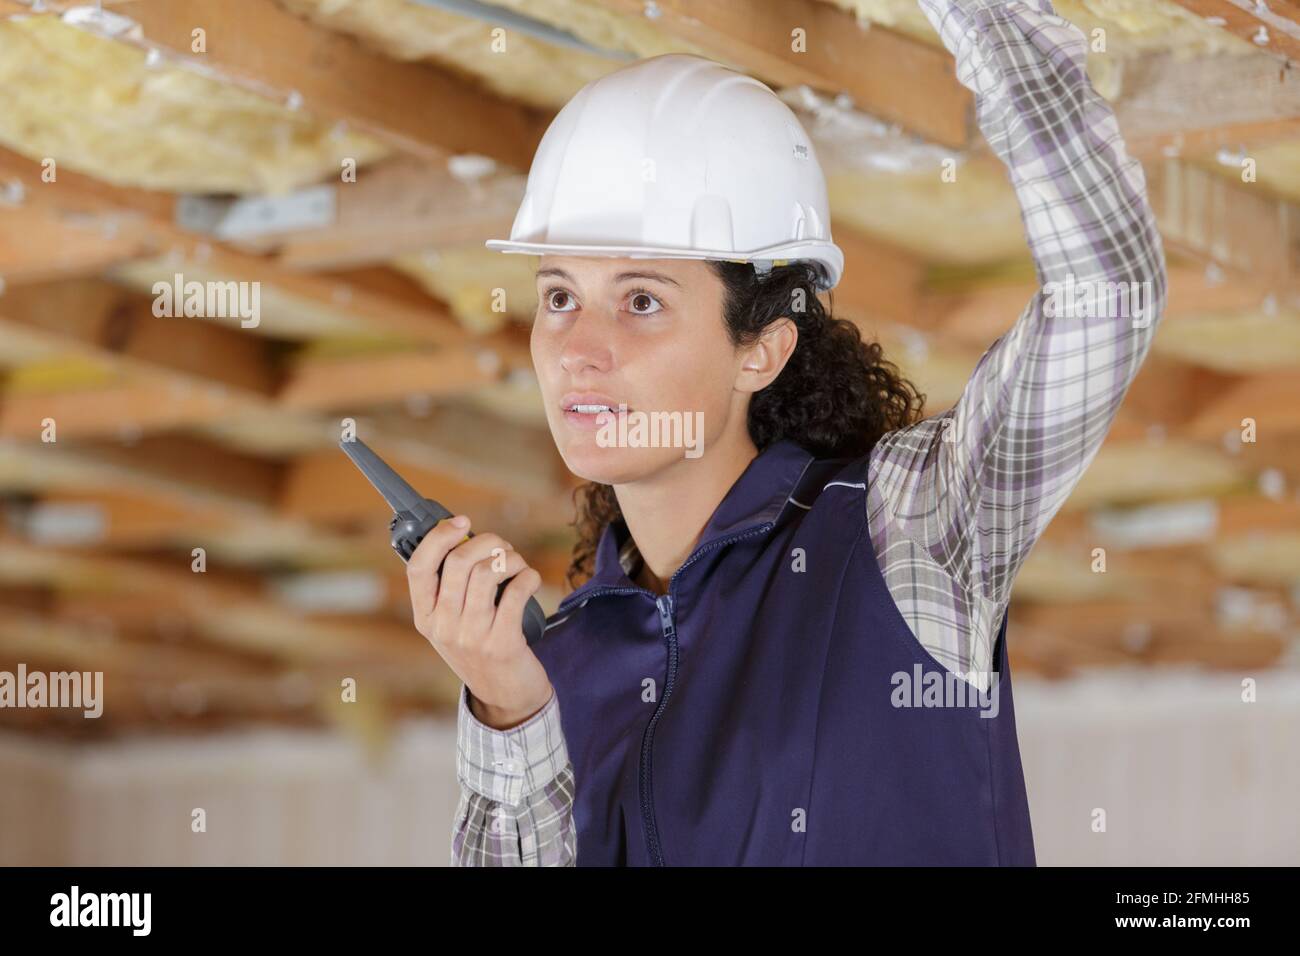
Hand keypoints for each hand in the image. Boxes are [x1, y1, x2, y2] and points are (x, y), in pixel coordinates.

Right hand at [406, 515, 552, 728]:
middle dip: (487, 542)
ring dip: (510, 558)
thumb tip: (465, 536)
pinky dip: (528, 576)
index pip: (418, 568)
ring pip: (488, 572)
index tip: (461, 522)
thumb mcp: (452, 624)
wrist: (505, 696)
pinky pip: (516, 591)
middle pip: (458, 562)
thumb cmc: (480, 647)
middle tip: (502, 547)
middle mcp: (444, 626)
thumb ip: (451, 588)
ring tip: (517, 565)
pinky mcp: (503, 642)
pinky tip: (530, 579)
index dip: (438, 537)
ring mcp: (472, 636)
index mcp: (425, 617)